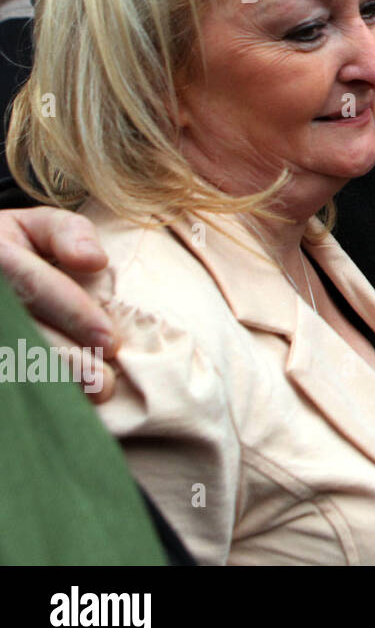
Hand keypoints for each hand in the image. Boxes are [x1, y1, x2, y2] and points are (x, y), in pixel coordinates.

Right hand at [0, 207, 115, 398]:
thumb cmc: (16, 247)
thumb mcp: (36, 226)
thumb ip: (68, 234)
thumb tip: (96, 260)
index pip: (35, 286)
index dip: (73, 314)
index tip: (111, 341)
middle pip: (20, 332)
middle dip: (65, 361)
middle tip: (106, 383)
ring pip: (10, 359)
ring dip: (52, 383)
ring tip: (93, 395)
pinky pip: (6, 372)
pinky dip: (32, 389)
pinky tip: (65, 401)